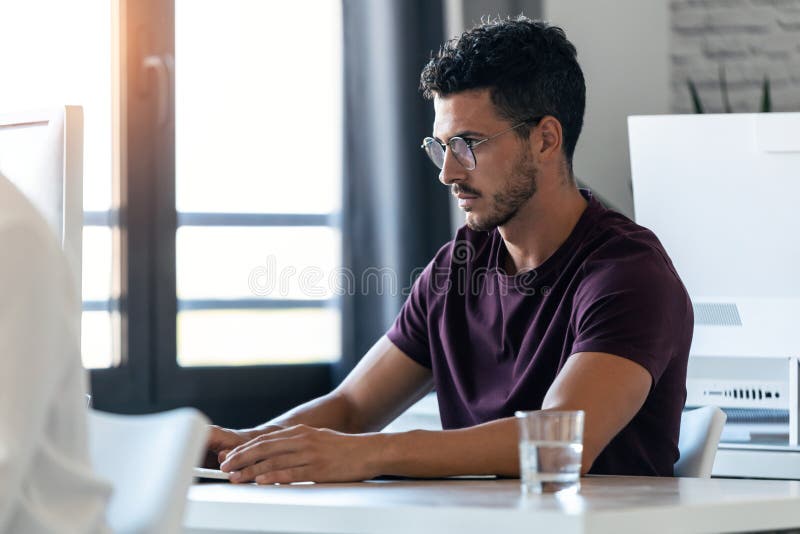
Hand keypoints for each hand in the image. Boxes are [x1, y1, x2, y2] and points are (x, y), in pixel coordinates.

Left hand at [219, 424, 381, 483]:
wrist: (368, 452)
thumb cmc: (343, 449)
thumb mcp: (318, 439)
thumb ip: (297, 444)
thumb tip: (277, 453)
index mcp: (301, 432)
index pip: (265, 440)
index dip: (245, 449)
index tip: (230, 457)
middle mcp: (302, 440)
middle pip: (264, 448)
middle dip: (241, 458)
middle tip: (225, 467)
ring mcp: (310, 454)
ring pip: (273, 462)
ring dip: (251, 470)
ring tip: (236, 477)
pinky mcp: (318, 469)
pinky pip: (291, 473)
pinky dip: (273, 477)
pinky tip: (260, 481)